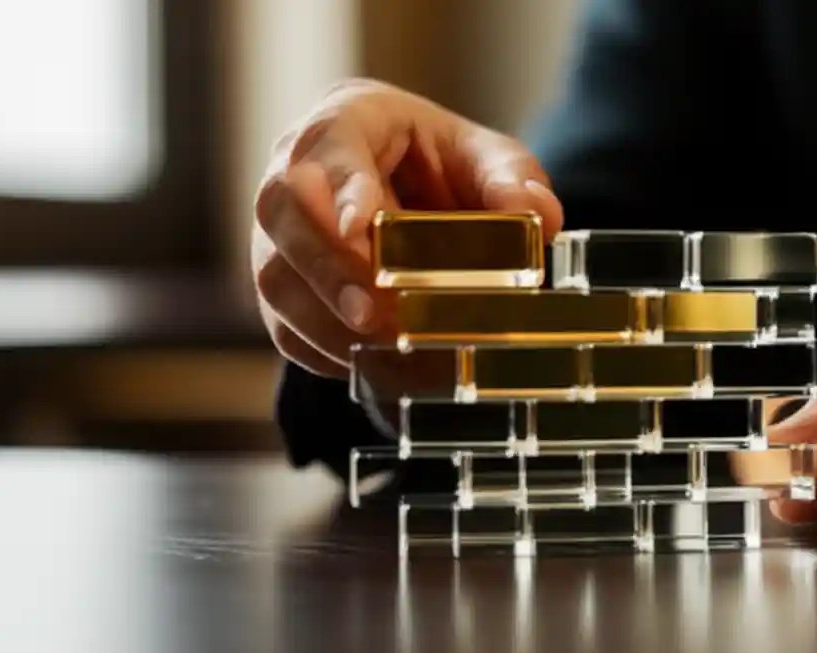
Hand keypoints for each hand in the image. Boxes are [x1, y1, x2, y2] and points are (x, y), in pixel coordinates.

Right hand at [251, 78, 563, 378]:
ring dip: (329, 321)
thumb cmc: (441, 164)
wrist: (409, 191)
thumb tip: (540, 215)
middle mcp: (293, 171)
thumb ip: (514, 180)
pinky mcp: (284, 289)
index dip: (342, 189)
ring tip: (391, 349)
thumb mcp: (488, 159)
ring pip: (276, 276)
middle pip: (281, 212)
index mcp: (347, 120)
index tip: (362, 226)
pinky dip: (331, 352)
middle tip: (372, 315)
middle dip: (327, 267)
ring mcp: (277, 233)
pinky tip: (381, 367)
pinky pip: (287, 326)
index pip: (328, 146)